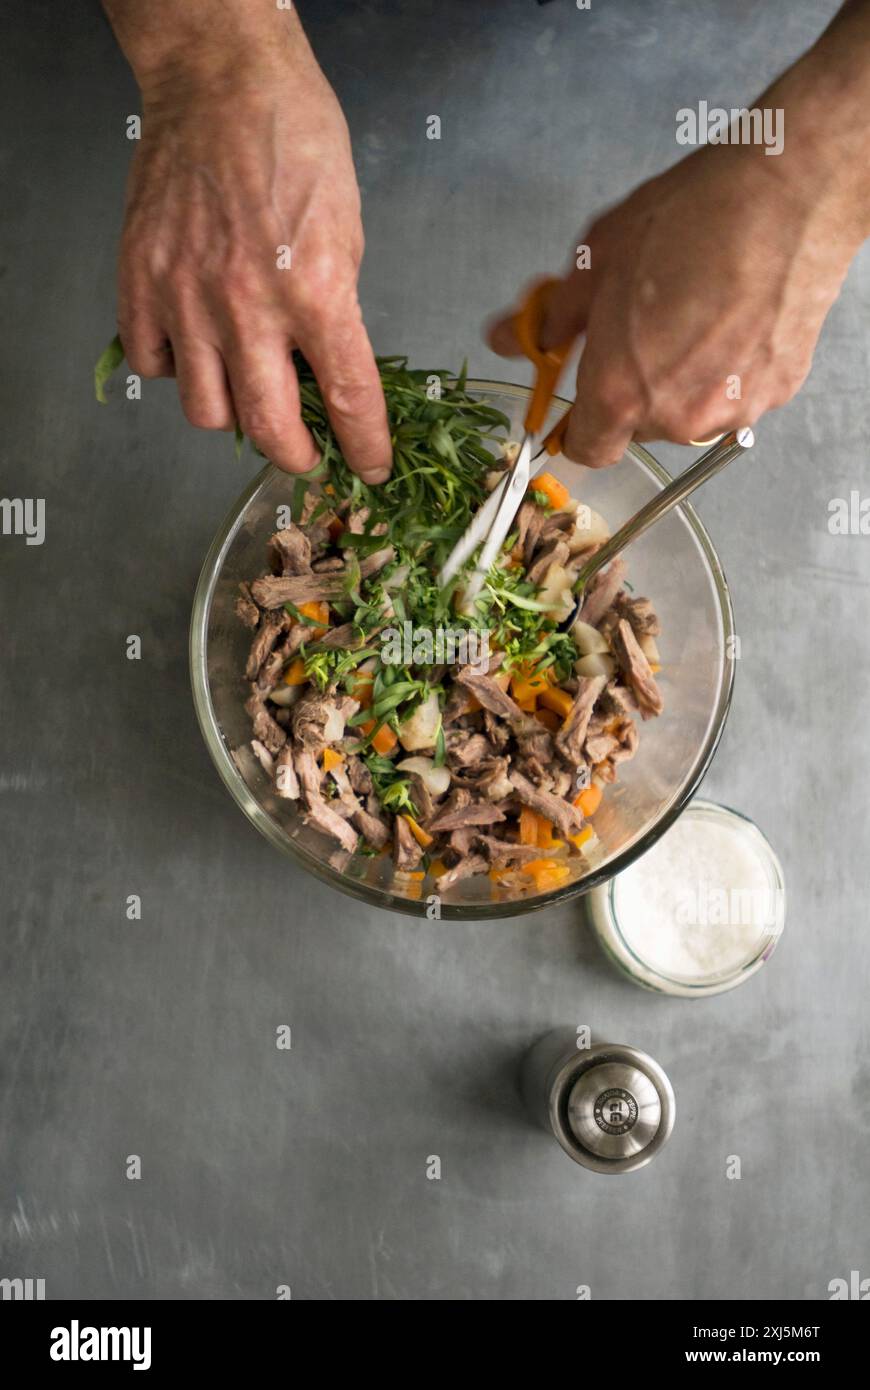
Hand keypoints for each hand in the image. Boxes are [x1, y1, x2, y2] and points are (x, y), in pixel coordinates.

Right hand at [115, 39, 390, 480]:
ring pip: (207, 411)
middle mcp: (248, 304)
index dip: (365, 447)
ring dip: (234, 418)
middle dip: (297, 454)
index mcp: (315, 290)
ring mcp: (187, 297)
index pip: (350, 398)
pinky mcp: (142, 281)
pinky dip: (176, 371)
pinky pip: (153, 364)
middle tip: (306, 451)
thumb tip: (328, 370)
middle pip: (271, 427)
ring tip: (248, 395)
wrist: (220, 83)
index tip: (371, 468)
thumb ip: (336, 309)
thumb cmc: (295, 141)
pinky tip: (196, 350)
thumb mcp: (347, 232)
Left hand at [488, 111, 867, 468]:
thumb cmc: (693, 218)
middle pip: (638, 428)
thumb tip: (511, 338)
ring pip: (688, 413)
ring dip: (681, 381)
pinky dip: (727, 370)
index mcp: (619, 391)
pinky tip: (733, 316)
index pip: (588, 449)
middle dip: (631, 389)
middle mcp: (675, 415)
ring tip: (693, 315)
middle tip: (641, 330)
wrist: (787, 195)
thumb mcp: (597, 260)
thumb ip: (551, 317)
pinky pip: (734, 395)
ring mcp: (731, 408)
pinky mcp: (776, 391)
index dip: (578, 429)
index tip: (578, 407)